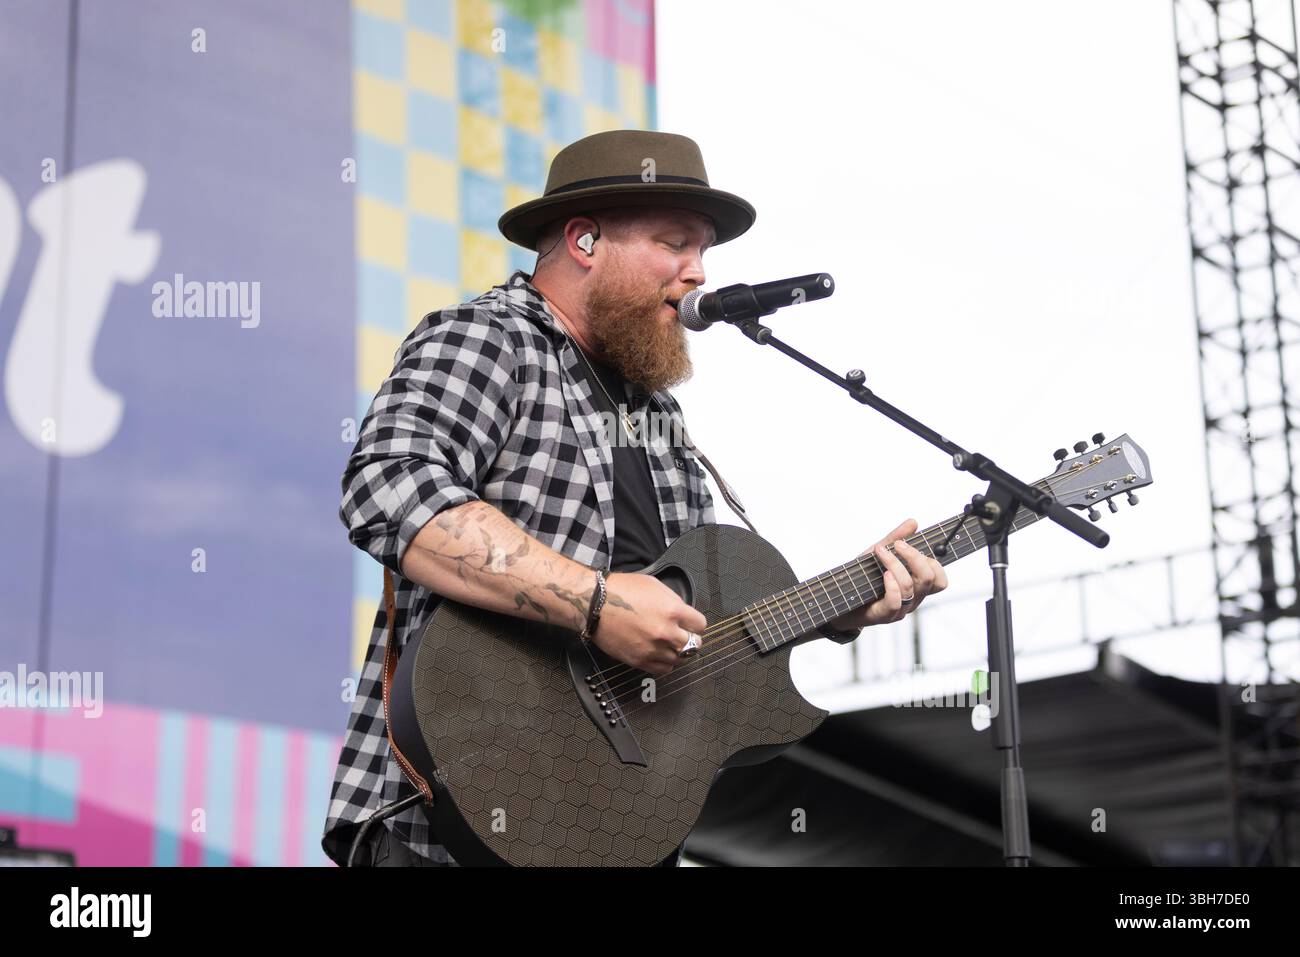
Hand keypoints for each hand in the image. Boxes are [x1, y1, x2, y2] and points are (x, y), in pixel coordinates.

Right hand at [591, 572, 707, 676]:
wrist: (595, 603)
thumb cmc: (621, 590)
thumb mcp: (655, 586)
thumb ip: (674, 601)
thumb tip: (683, 614)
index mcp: (673, 610)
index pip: (700, 625)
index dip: (696, 624)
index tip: (692, 625)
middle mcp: (666, 632)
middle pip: (694, 645)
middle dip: (691, 639)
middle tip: (684, 636)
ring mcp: (653, 649)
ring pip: (681, 660)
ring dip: (679, 653)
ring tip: (672, 646)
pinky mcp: (640, 661)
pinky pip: (664, 669)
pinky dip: (666, 663)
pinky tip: (661, 654)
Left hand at [830, 518, 947, 629]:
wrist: (840, 599)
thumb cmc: (863, 578)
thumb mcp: (878, 554)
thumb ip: (895, 539)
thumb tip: (913, 522)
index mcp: (916, 586)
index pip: (940, 580)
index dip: (933, 562)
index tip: (910, 545)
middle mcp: (913, 599)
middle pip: (930, 579)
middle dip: (915, 557)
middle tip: (898, 544)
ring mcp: (900, 609)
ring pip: (910, 587)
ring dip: (896, 564)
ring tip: (881, 552)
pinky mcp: (884, 616)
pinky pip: (896, 602)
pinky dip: (891, 585)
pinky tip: (884, 574)